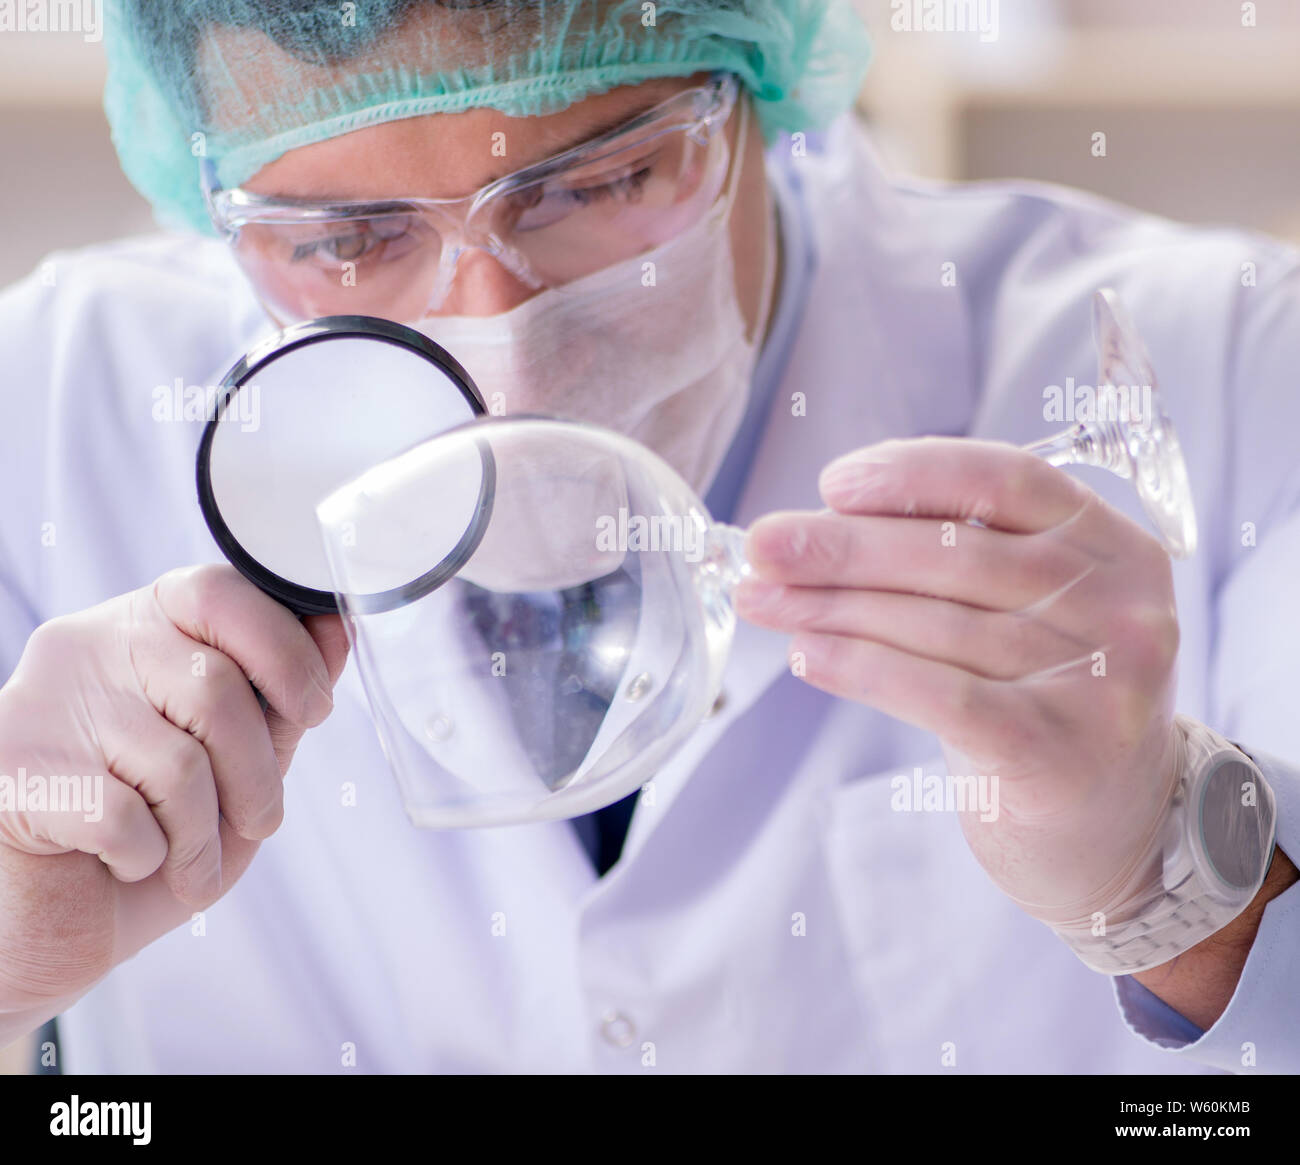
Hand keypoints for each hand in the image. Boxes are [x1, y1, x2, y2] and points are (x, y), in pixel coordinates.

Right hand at [0, 565, 348, 1027]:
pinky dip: (149, 857)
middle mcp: (85, 648)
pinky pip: (124, 817)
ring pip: (179, 761)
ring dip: (205, 834)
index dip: (284, 650)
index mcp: (139, 626)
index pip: (218, 592)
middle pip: (214, 685)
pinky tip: (127, 863)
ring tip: (192, 862)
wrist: (49, 920)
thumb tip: (336, 623)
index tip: (314, 709)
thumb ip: (281, 695)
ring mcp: (42, 706)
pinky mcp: (16, 773)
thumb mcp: (236, 760)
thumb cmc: (150, 831)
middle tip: (261, 821)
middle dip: (258, 771)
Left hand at [735, 437, 1180, 922]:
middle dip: (844, 546)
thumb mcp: (1025, 612)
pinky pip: (939, 695)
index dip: (913, 473)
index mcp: (1115, 547)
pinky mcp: (1058, 751)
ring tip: (762, 599)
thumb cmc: (1041, 700)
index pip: (1007, 480)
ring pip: (936, 623)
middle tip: (764, 544)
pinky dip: (861, 669)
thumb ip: (952, 561)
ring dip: (831, 607)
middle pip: (959, 554)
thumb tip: (815, 530)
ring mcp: (1100, 682)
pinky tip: (803, 656)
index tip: (831, 484)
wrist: (1109, 831)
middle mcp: (1121, 607)